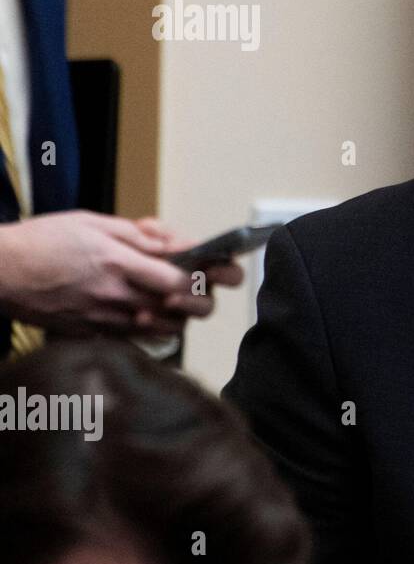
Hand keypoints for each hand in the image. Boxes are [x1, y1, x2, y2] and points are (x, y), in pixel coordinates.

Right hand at [0, 211, 240, 335]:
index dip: (207, 278)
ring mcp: (102, 319)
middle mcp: (114, 295)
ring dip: (177, 317)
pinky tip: (146, 314)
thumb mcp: (93, 223)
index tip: (221, 273)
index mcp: (118, 262)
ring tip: (173, 301)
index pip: (180, 279)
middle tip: (200, 290)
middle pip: (179, 309)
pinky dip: (149, 329)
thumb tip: (177, 242)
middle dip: (200, 301)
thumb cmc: (42, 240)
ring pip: (161, 329)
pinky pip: (133, 339)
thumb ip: (139, 236)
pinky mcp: (90, 334)